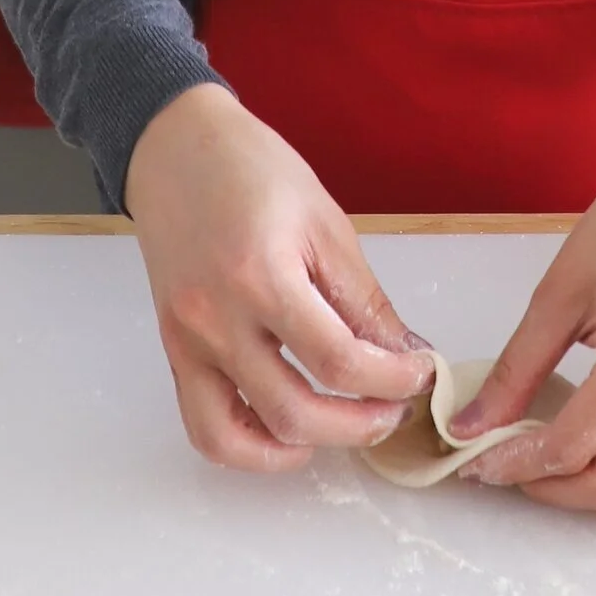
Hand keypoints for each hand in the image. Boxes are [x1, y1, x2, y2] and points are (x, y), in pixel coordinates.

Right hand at [126, 82, 431, 473]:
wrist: (175, 148)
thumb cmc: (252, 170)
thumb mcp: (325, 223)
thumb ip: (363, 299)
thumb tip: (403, 354)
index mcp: (261, 277)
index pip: (339, 361)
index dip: (392, 380)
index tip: (421, 374)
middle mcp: (216, 321)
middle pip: (294, 412)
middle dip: (361, 424)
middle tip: (395, 407)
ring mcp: (187, 343)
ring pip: (239, 439)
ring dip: (303, 447)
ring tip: (343, 424)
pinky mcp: (174, 351)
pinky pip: (202, 425)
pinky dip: (247, 445)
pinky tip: (287, 429)